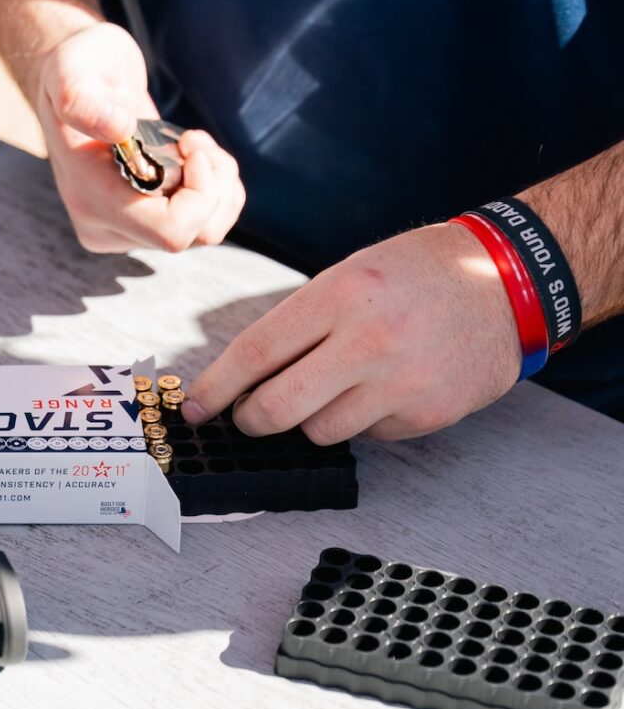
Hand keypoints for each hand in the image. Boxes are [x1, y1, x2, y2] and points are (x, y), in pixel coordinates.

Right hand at [34, 22, 244, 252]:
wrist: (76, 79)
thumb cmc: (76, 68)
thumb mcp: (70, 69)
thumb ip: (82, 99)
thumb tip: (120, 130)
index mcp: (90, 200)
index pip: (171, 231)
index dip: (200, 192)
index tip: (189, 144)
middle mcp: (107, 228)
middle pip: (194, 234)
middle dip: (213, 182)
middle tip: (192, 137)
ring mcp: (127, 230)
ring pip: (205, 231)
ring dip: (218, 184)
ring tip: (193, 142)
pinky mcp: (146, 222)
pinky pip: (203, 223)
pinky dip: (214, 188)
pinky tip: (191, 155)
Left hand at [182, 223, 522, 442]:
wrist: (512, 282)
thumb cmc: (421, 273)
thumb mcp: (354, 273)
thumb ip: (303, 322)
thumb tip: (246, 376)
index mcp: (341, 294)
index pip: (257, 351)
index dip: (218, 387)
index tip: (196, 408)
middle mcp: (369, 340)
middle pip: (278, 408)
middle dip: (251, 420)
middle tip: (248, 417)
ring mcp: (401, 382)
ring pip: (320, 431)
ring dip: (312, 420)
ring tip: (334, 388)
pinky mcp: (427, 414)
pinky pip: (369, 435)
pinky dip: (363, 421)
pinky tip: (384, 390)